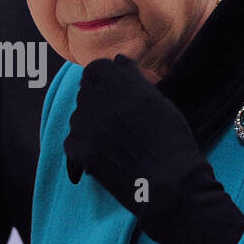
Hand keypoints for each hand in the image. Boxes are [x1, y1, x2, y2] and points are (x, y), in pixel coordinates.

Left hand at [63, 55, 195, 207]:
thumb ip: (131, 75)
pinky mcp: (76, 150)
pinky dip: (86, 148)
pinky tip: (108, 155)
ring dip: (94, 125)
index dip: (110, 83)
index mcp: (108, 77)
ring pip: (80, 118)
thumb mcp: (156, 97)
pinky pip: (74, 142)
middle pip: (86, 94)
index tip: (123, 96)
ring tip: (120, 142)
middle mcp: (90, 96)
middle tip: (124, 123)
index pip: (96, 70)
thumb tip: (117, 61)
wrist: (169, 182)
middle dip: (101, 104)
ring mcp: (80, 124)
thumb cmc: (170, 137)